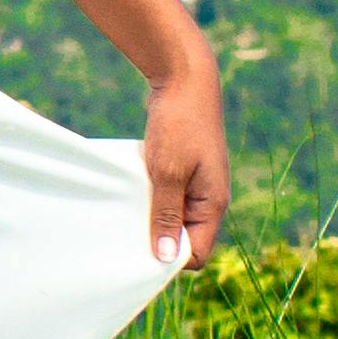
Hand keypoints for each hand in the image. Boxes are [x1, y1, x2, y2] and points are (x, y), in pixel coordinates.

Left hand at [141, 37, 228, 271]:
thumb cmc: (179, 125)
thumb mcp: (168, 173)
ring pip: (173, 217)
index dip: (170, 259)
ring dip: (150, 216)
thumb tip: (165, 259)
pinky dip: (150, 198)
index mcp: (213, 205)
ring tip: (124, 212)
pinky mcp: (183, 171)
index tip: (139, 252)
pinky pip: (167, 197)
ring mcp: (197, 185)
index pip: (196, 253)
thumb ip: (165, 215)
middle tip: (125, 234)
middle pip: (184, 238)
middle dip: (157, 239)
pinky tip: (130, 192)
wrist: (184, 78)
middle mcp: (209, 199)